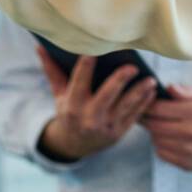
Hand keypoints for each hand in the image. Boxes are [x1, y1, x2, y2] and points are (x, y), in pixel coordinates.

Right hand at [35, 51, 156, 161]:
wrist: (75, 145)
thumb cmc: (67, 112)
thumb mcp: (59, 95)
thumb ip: (52, 71)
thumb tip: (39, 46)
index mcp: (72, 105)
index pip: (79, 81)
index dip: (86, 65)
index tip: (94, 50)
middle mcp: (88, 117)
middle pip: (107, 95)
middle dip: (120, 80)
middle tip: (132, 66)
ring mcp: (105, 127)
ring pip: (126, 106)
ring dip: (139, 92)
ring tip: (150, 80)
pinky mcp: (119, 133)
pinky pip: (135, 116)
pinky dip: (144, 103)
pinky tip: (151, 91)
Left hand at [140, 84, 191, 171]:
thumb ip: (184, 91)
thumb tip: (168, 88)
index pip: (159, 109)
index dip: (146, 105)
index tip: (142, 103)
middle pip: (155, 126)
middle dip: (146, 119)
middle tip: (143, 115)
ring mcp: (190, 150)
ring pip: (156, 140)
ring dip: (153, 133)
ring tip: (158, 126)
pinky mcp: (187, 163)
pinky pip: (161, 153)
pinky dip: (160, 145)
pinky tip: (166, 139)